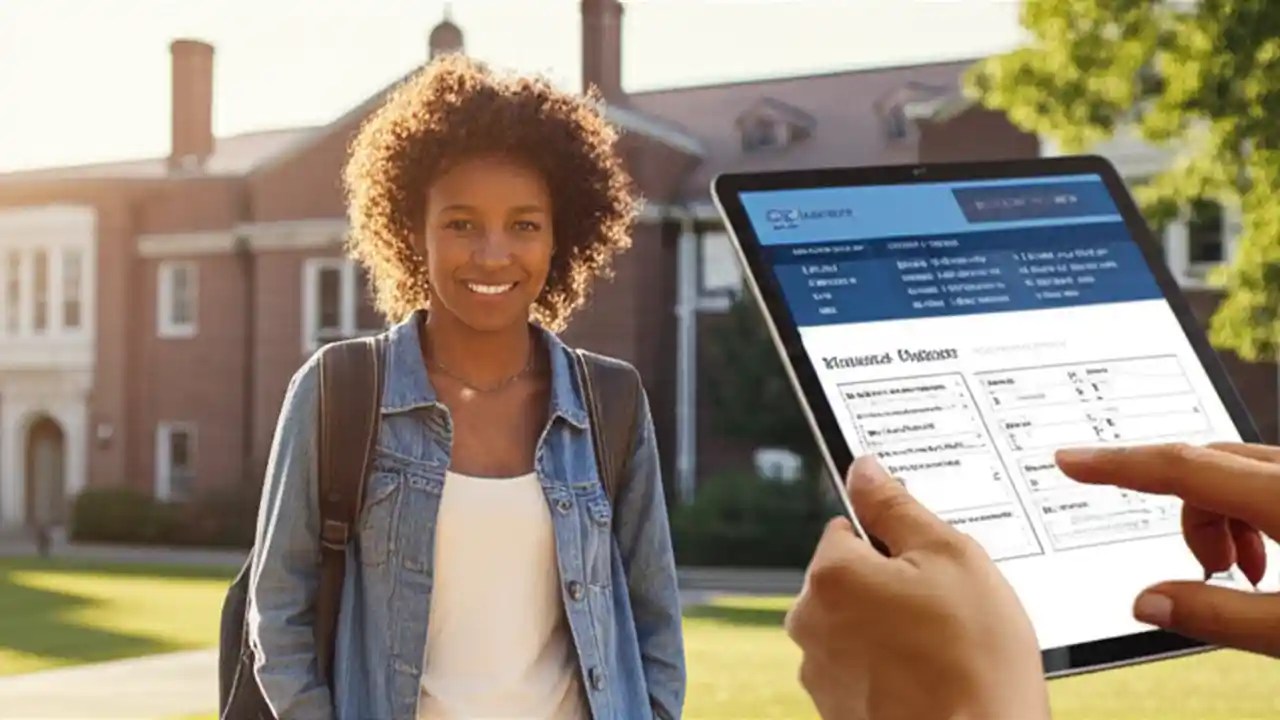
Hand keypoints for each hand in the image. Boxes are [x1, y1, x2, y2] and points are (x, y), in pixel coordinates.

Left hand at [785, 455, 1048, 719]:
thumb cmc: (972, 660)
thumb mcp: (951, 557)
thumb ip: (897, 506)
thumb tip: (863, 469)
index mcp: (830, 574)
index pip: (848, 528)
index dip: (894, 541)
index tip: (928, 562)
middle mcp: (810, 622)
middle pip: (849, 578)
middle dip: (892, 586)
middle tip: (946, 609)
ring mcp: (820, 671)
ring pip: (858, 625)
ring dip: (892, 629)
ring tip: (944, 651)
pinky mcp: (835, 709)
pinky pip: (862, 669)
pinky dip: (891, 670)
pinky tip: (932, 680)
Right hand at [1056, 442, 1279, 656]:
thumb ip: (1221, 616)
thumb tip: (1146, 604)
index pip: (1180, 467)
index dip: (1116, 464)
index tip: (1070, 461)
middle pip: (1206, 468)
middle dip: (1186, 516)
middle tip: (1208, 568)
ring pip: (1236, 471)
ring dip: (1221, 516)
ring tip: (1244, 569)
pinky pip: (1266, 477)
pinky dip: (1252, 511)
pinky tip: (1273, 554)